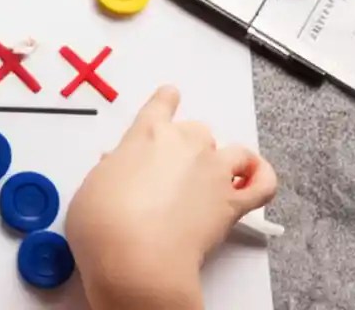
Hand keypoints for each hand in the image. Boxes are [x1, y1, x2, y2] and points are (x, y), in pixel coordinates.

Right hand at [65, 86, 277, 309]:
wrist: (135, 257)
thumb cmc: (104, 222)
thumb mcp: (92, 186)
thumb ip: (111, 171)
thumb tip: (118, 168)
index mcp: (146, 134)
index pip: (161, 105)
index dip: (166, 101)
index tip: (169, 96)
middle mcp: (184, 144)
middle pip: (196, 130)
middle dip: (186, 145)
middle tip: (169, 170)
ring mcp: (213, 172)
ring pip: (233, 152)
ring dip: (225, 160)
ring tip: (215, 174)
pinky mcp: (232, 203)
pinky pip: (262, 184)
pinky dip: (262, 178)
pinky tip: (255, 178)